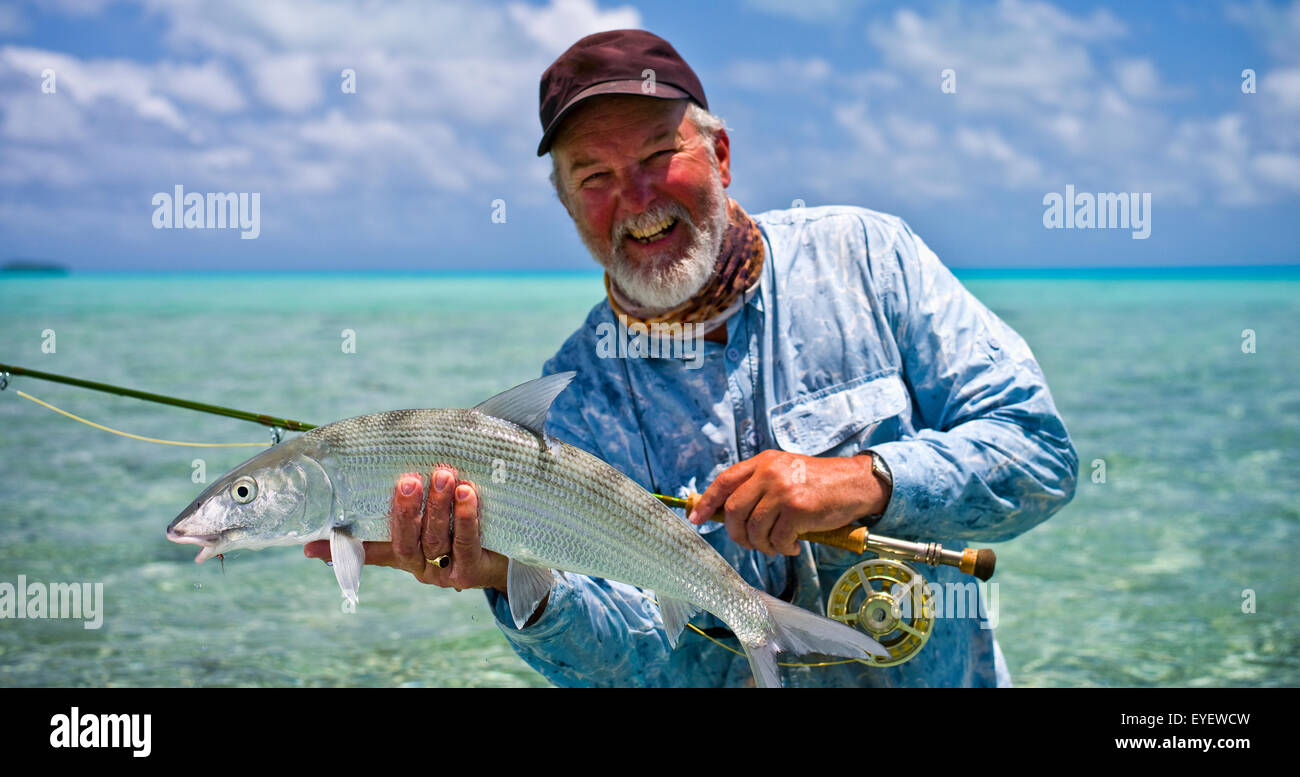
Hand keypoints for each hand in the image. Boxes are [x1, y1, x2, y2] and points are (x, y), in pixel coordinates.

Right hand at [304, 466, 509, 593]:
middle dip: (405, 509)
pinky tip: (469, 494)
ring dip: (438, 506)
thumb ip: (404, 504)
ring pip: (434, 539)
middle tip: (409, 479)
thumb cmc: (462, 526)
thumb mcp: (431, 519)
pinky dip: (466, 518)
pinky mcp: (470, 572)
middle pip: (404, 540)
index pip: (367, 547)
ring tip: (445, 475)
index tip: (308, 544)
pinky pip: (465, 544)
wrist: (508, 559)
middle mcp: (418, 565)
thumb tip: (383, 473)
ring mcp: (443, 572)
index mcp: (402, 552)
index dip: (337, 546)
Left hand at [688, 450, 889, 555]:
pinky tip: (793, 545)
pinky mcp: (798, 509)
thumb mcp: (784, 471)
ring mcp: (783, 490)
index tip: (697, 518)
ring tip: (776, 545)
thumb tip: (727, 513)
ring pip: (754, 528)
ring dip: (762, 545)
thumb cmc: (817, 483)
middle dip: (737, 533)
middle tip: (748, 543)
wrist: (854, 483)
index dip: (708, 501)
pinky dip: (782, 548)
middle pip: (735, 510)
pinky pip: (777, 538)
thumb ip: (758, 485)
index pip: (725, 481)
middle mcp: (770, 473)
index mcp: (763, 461)